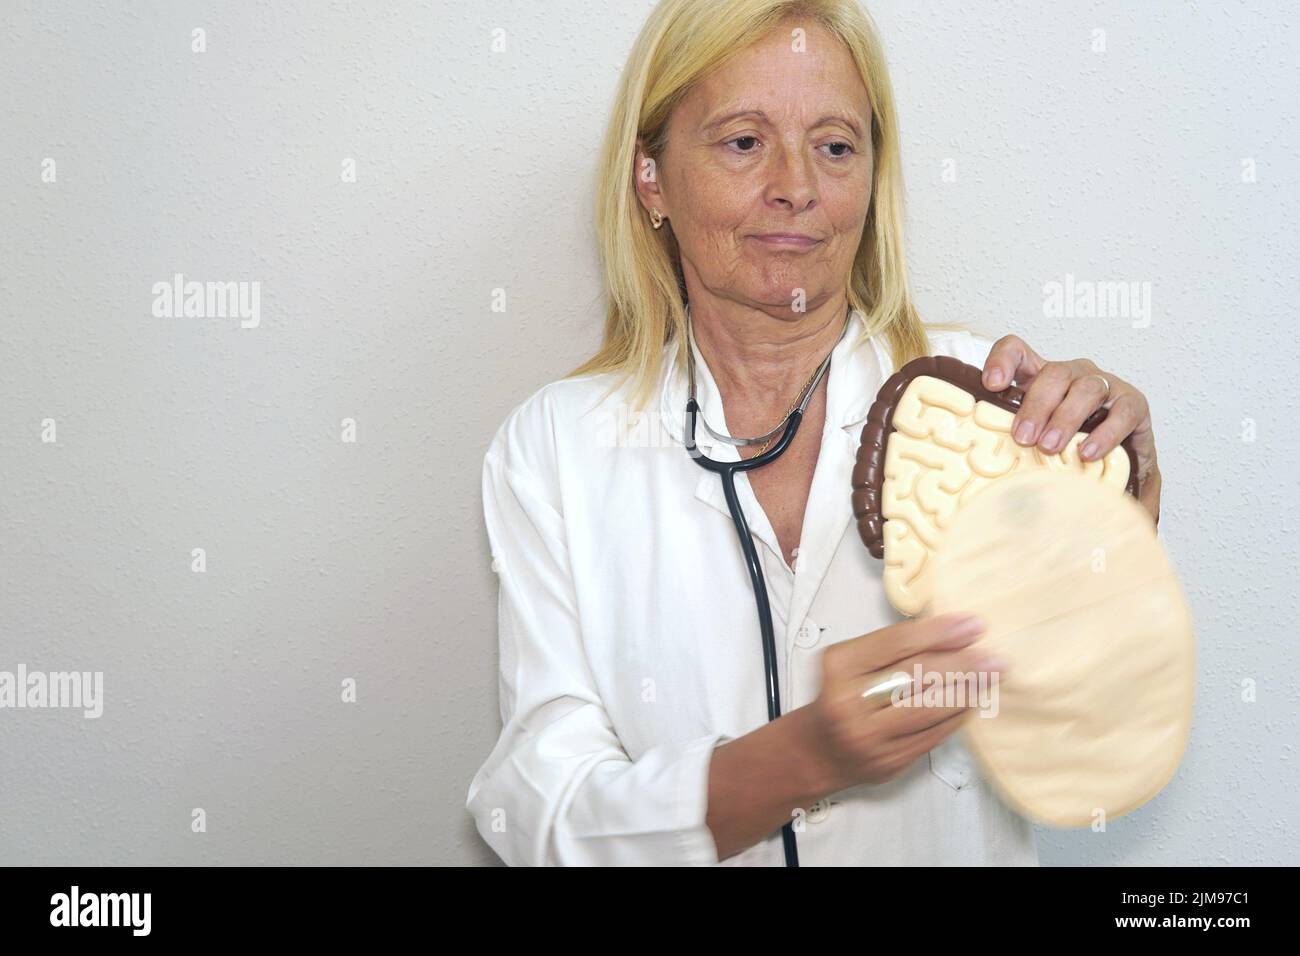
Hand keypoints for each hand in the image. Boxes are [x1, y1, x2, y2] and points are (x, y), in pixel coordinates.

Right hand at [801, 613, 1004, 794]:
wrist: (817, 751)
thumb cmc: (839, 696)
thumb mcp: (850, 663)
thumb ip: (890, 650)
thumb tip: (950, 635)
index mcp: (840, 666)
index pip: (896, 643)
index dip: (939, 632)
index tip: (973, 626)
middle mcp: (851, 702)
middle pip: (916, 676)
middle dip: (962, 664)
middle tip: (994, 657)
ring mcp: (870, 736)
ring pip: (928, 709)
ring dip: (965, 691)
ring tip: (990, 677)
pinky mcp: (889, 761)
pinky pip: (932, 736)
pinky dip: (956, 717)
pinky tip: (971, 702)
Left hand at [980, 334, 1161, 526]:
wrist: (1120, 465)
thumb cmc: (1068, 448)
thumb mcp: (1035, 443)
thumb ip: (1012, 444)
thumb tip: (984, 472)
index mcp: (1041, 377)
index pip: (1017, 351)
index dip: (1003, 360)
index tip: (991, 385)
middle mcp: (1073, 374)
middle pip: (1054, 374)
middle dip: (1036, 406)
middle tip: (1023, 438)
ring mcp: (1105, 386)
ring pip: (1086, 388)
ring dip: (1065, 419)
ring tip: (1050, 448)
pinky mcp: (1133, 404)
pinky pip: (1122, 412)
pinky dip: (1105, 434)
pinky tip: (1087, 453)